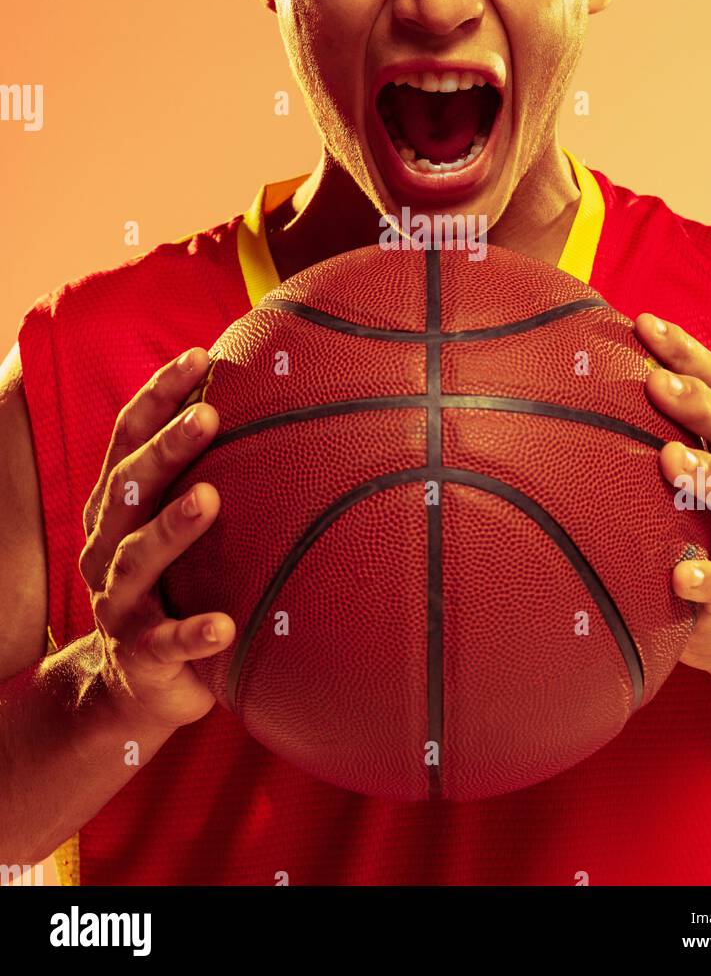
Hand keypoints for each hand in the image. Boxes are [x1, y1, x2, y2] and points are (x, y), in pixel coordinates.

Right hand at [78, 348, 234, 730]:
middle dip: (165, 447)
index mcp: (116, 510)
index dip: (159, 395)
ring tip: (210, 498)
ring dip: (172, 526)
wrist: (135, 689)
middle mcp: (107, 548)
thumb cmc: (175, 587)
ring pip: (136, 558)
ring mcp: (119, 604)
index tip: (200, 356)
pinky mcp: (142, 656)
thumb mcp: (177, 530)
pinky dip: (192, 633)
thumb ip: (203, 477)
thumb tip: (269, 404)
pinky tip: (223, 625)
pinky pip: (166, 644)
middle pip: (129, 487)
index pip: (127, 439)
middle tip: (208, 415)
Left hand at [634, 313, 710, 672]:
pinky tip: (681, 577)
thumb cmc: (680, 527)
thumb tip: (547, 381)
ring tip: (672, 458)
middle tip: (658, 383)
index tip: (645, 322)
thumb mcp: (658, 478)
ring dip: (709, 475)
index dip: (685, 352)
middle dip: (698, 402)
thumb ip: (625, 435)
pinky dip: (709, 579)